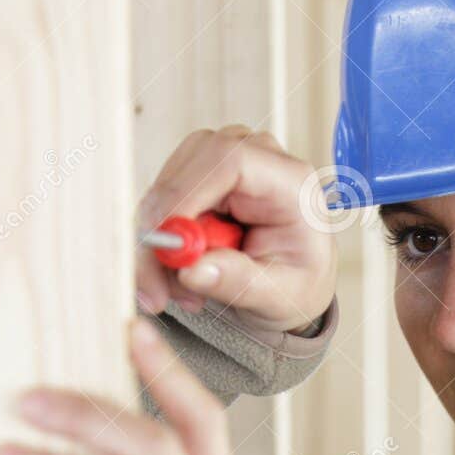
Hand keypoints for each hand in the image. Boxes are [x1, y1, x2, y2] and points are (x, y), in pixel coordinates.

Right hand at [136, 125, 338, 334]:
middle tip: (156, 290)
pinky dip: (160, 243)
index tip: (165, 243)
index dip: (187, 194)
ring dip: (159, 245)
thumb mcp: (279, 296)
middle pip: (186, 172)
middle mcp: (255, 157)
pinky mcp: (200, 175)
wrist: (297, 281)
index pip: (228, 161)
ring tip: (182, 292)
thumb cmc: (298, 283)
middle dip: (161, 232)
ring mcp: (224, 161)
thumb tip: (192, 271)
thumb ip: (239, 282)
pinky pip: (161, 203)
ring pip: (165, 188)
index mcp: (289, 181)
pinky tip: (180, 276)